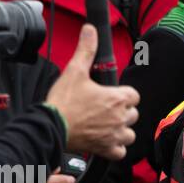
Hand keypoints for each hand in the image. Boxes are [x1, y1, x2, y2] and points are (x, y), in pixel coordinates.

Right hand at [45, 26, 138, 159]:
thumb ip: (86, 50)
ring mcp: (114, 135)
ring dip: (121, 130)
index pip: (134, 95)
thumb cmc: (63, 101)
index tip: (110, 95)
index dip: (123, 94)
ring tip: (107, 126)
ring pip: (129, 133)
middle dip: (121, 112)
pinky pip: (121, 151)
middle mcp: (121, 117)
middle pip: (133, 114)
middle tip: (104, 110)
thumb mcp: (75, 71)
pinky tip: (105, 141)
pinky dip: (116, 148)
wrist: (50, 127)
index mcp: (118, 98)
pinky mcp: (106, 150)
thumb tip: (90, 30)